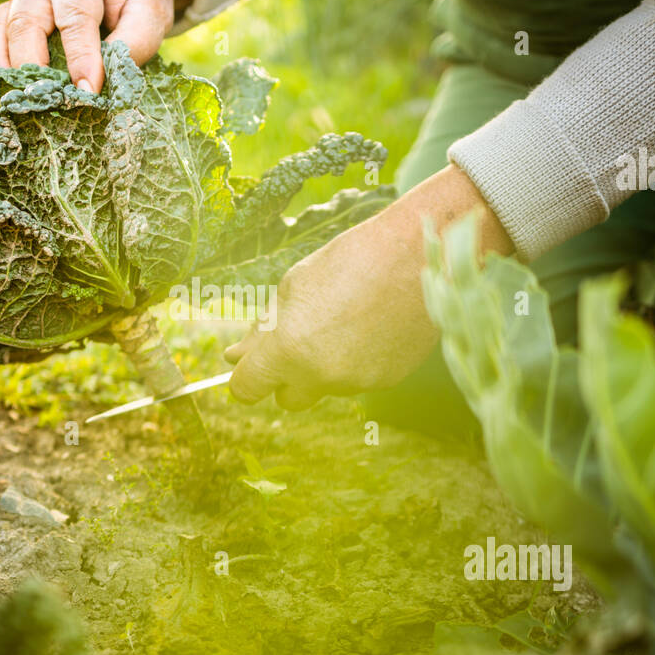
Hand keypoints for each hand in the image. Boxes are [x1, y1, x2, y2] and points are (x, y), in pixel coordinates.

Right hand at [0, 0, 194, 90]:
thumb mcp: (149, 14)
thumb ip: (131, 44)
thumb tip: (103, 84)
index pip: (75, 16)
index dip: (80, 56)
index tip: (87, 92)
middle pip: (26, 22)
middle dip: (34, 65)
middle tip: (47, 100)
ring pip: (0, 28)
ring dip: (5, 68)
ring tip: (20, 101)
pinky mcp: (10, 14)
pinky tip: (7, 91)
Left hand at [224, 165, 514, 409]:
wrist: (419, 256)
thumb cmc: (351, 260)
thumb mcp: (294, 286)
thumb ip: (264, 329)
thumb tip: (236, 356)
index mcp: (288, 348)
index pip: (248, 389)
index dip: (245, 378)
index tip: (250, 366)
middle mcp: (320, 374)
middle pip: (287, 398)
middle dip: (286, 376)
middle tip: (299, 339)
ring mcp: (356, 382)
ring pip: (325, 386)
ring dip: (324, 364)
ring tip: (346, 317)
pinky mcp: (386, 380)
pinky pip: (357, 380)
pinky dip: (356, 361)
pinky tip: (370, 326)